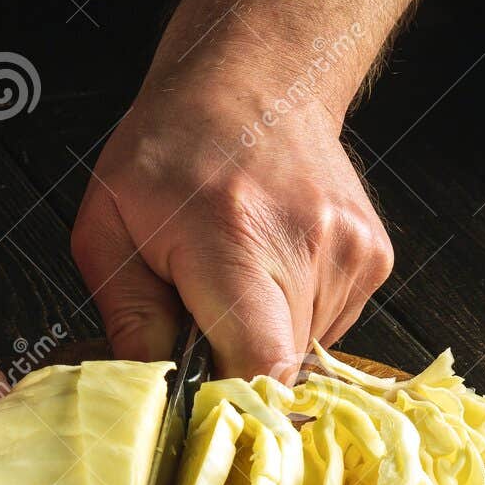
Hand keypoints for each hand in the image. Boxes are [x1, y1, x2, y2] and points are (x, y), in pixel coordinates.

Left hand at [72, 91, 393, 380]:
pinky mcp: (375, 259)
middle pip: (278, 369)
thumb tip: (149, 396)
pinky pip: (327, 326)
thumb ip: (127, 319)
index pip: (259, 367)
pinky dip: (293, 315)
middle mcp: (307, 244)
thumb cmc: (171, 149)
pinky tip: (270, 268)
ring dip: (262, 336)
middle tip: (200, 320)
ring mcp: (351, 252)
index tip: (200, 402)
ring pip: (304, 352)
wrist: (255, 81)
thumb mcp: (109, 228)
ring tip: (236, 279)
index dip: (229, 402)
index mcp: (234, 238)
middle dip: (232, 364)